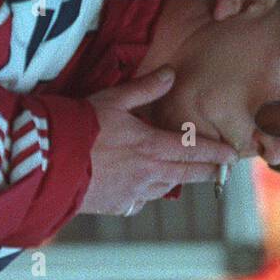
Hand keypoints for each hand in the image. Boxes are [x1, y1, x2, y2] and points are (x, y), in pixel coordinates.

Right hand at [79, 68, 237, 215]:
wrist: (49, 162)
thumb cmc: (79, 127)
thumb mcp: (112, 99)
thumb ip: (144, 89)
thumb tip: (170, 74)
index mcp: (151, 146)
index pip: (194, 150)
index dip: (216, 153)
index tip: (231, 155)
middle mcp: (148, 173)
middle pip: (186, 174)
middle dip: (206, 171)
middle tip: (219, 170)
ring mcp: (132, 192)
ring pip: (164, 188)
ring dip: (175, 181)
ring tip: (181, 175)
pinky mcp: (114, 205)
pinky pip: (138, 202)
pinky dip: (144, 194)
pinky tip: (140, 188)